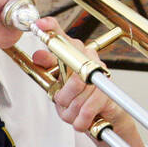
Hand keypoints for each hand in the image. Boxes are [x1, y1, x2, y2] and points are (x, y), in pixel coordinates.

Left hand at [30, 17, 135, 139]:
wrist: (105, 117)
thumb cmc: (80, 97)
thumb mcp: (59, 83)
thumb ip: (49, 67)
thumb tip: (38, 55)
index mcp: (76, 54)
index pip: (62, 37)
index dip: (51, 29)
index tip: (40, 24)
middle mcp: (90, 60)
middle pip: (70, 74)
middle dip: (62, 96)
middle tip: (62, 102)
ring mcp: (101, 76)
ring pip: (76, 95)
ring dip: (70, 111)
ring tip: (72, 112)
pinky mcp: (109, 94)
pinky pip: (87, 108)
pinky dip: (80, 120)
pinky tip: (80, 121)